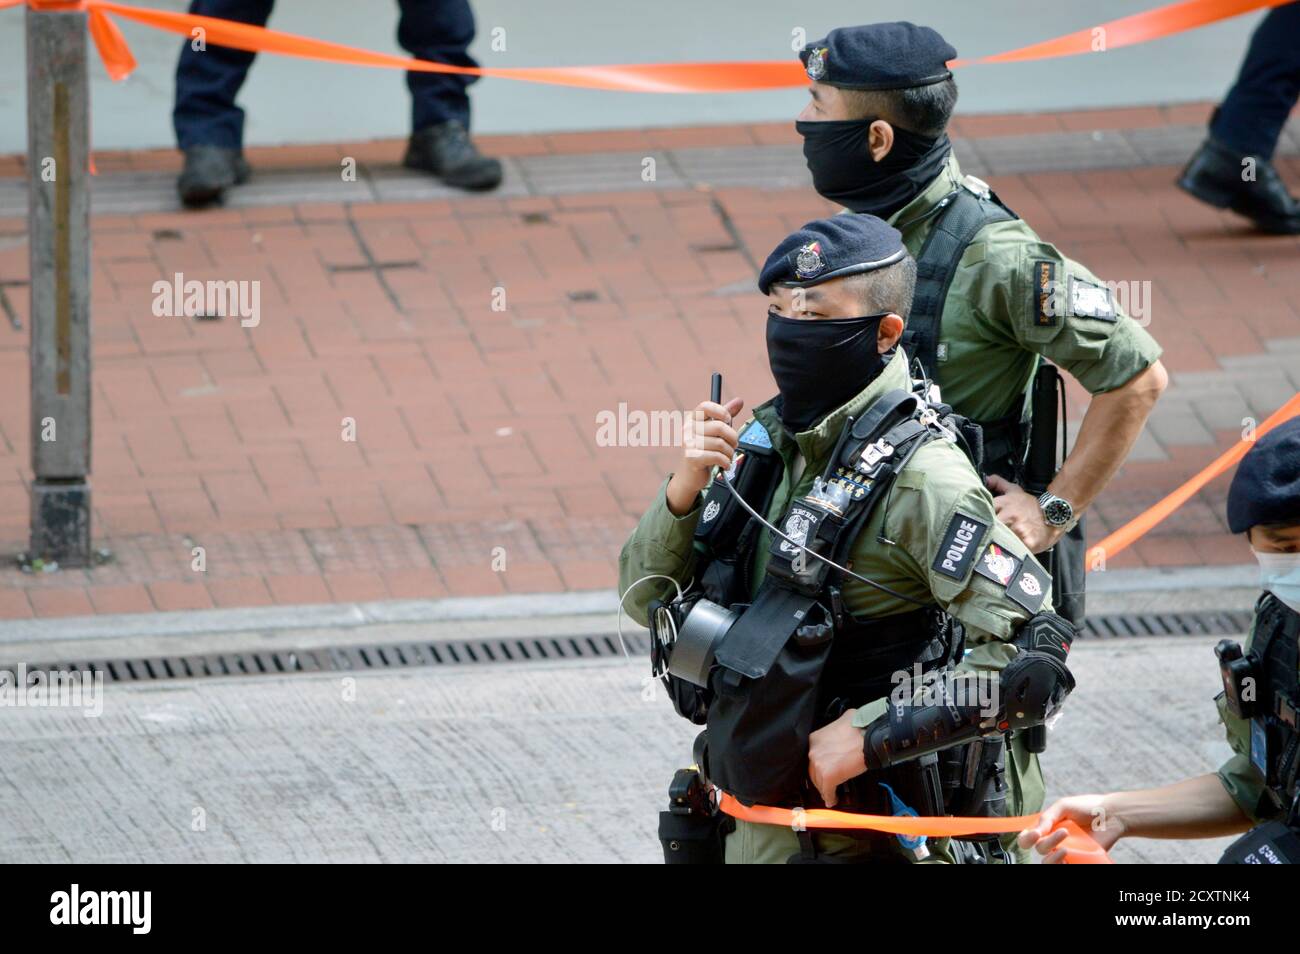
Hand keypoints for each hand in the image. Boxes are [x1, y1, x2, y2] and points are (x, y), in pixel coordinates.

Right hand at [666, 397, 744, 513]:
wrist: (690, 475)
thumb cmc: (703, 450)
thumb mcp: (713, 431)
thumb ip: (725, 415)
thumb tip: (739, 401)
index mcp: (692, 419)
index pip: (706, 406)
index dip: (721, 411)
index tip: (728, 420)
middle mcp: (688, 429)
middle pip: (719, 426)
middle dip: (732, 437)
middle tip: (733, 444)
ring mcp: (689, 444)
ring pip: (720, 444)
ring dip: (730, 453)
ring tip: (728, 457)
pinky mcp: (693, 458)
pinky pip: (717, 456)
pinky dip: (726, 462)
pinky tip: (725, 464)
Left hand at [807, 708, 866, 807]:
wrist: (869, 736)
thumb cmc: (860, 727)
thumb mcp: (841, 722)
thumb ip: (835, 730)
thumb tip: (842, 729)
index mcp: (814, 740)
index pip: (813, 758)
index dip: (819, 766)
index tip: (823, 770)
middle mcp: (813, 752)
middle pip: (813, 771)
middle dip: (820, 778)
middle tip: (826, 784)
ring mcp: (819, 765)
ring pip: (819, 782)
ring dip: (825, 788)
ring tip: (830, 793)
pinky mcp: (829, 777)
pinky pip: (827, 791)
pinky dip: (830, 797)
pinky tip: (833, 800)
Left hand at [985, 474, 1062, 553]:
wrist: (1054, 518)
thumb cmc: (1031, 507)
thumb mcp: (1015, 491)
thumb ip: (999, 484)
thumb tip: (986, 479)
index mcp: (1004, 503)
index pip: (984, 511)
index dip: (984, 517)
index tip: (986, 521)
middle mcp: (1009, 515)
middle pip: (989, 526)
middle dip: (989, 530)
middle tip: (993, 533)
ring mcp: (1017, 529)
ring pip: (997, 537)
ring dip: (997, 540)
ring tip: (1002, 541)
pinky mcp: (1025, 542)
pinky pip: (1010, 548)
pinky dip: (1008, 549)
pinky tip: (1010, 547)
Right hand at [1018, 794, 1123, 863]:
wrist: (1111, 815)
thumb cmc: (1086, 807)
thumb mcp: (1063, 806)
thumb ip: (1047, 818)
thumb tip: (1035, 832)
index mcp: (1047, 827)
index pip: (1027, 838)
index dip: (1026, 839)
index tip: (1035, 834)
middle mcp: (1054, 841)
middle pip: (1039, 848)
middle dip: (1048, 842)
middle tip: (1064, 832)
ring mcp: (1065, 852)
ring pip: (1048, 861)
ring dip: (1053, 856)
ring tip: (1066, 849)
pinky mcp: (1078, 860)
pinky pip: (1063, 866)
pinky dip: (1061, 863)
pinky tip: (1069, 855)